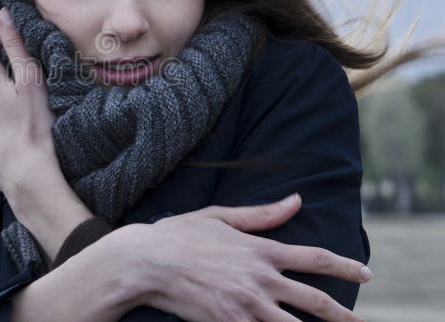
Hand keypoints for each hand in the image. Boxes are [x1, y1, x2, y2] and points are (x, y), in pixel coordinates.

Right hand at [118, 194, 370, 321]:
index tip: (366, 274)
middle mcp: (261, 279)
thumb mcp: (219, 216)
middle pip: (316, 301)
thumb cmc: (178, 235)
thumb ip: (261, 214)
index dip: (346, 267)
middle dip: (345, 315)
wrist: (146, 263)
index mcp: (261, 250)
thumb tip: (296, 200)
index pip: (316, 258)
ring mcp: (247, 306)